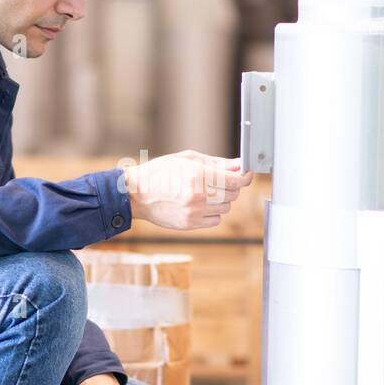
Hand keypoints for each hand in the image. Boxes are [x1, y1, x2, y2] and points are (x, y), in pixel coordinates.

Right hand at [121, 149, 253, 230]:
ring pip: (225, 208)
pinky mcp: (190, 224)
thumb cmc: (161, 172)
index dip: (244, 176)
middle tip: (221, 180)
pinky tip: (199, 204)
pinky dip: (212, 213)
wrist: (136, 194)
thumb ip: (216, 163)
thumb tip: (239, 165)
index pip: (235, 180)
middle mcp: (198, 195)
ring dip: (221, 200)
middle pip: (233, 194)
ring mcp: (194, 212)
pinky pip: (215, 220)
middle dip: (231, 186)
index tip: (246, 174)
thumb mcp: (188, 160)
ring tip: (205, 192)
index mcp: (198, 176)